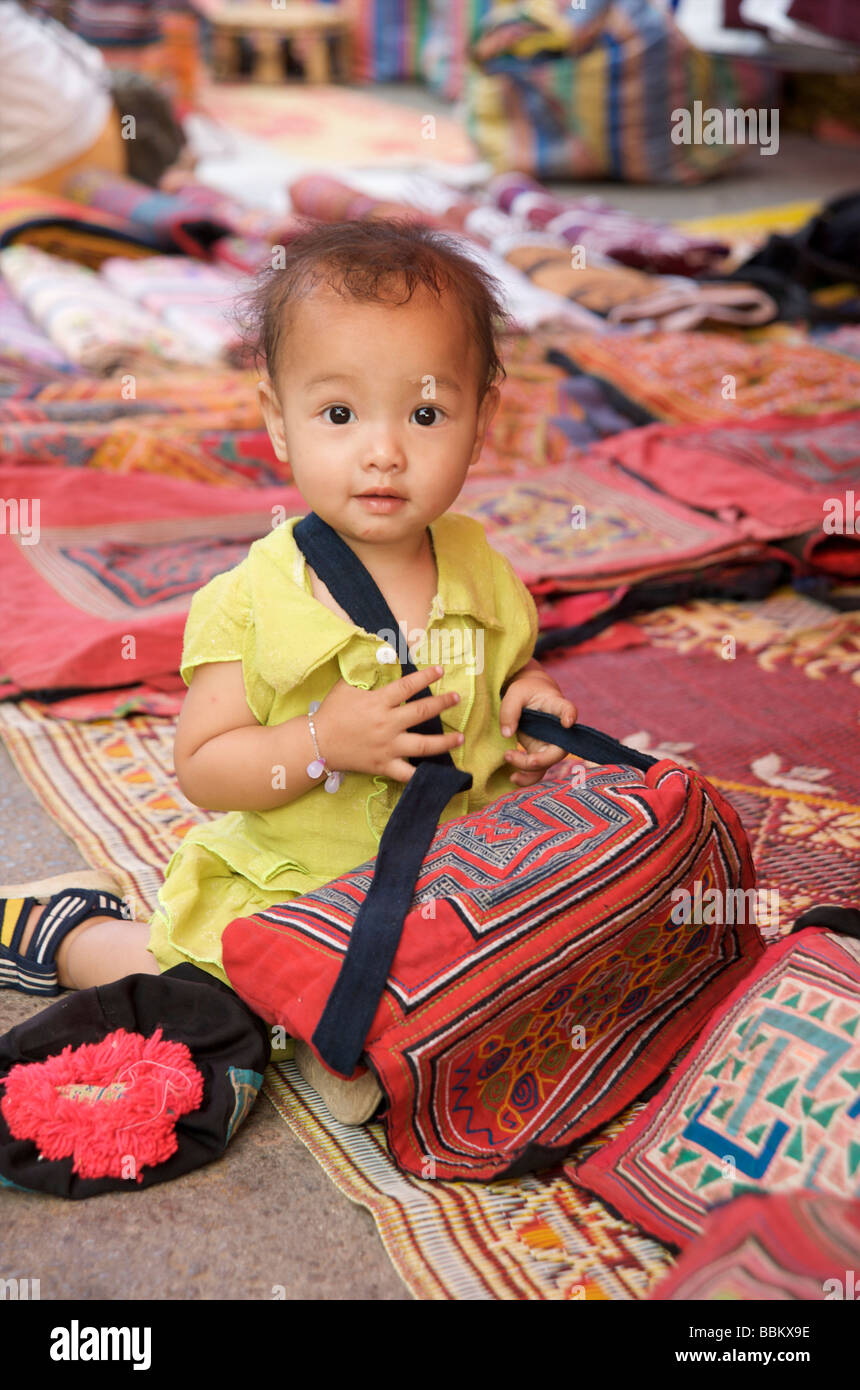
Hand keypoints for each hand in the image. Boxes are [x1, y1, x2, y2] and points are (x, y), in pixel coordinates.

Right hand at [313, 665, 463, 783]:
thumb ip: (366, 672)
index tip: (440, 670)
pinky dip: (423, 775)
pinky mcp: (384, 766)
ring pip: (423, 745)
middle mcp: (387, 724)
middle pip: (422, 712)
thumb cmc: (332, 712)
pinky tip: (438, 773)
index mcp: (378, 702)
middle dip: (443, 704)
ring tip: (461, 737)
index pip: (408, 686)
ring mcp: (387, 747)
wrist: (318, 743)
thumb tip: (383, 655)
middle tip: (456, 698)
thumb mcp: (346, 685)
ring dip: (445, 741)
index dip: (426, 677)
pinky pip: (407, 774)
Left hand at [499, 668, 576, 787]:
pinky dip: (526, 778)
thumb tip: (507, 734)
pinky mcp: (539, 753)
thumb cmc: (525, 692)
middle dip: (541, 759)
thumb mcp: (515, 693)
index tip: (567, 723)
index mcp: (556, 706)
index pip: (568, 710)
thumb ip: (510, 710)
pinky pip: (537, 771)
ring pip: (546, 765)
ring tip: (507, 757)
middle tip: (521, 756)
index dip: (569, 716)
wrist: (529, 699)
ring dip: (528, 770)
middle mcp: (559, 730)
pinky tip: (512, 778)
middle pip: (558, 750)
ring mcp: (550, 744)